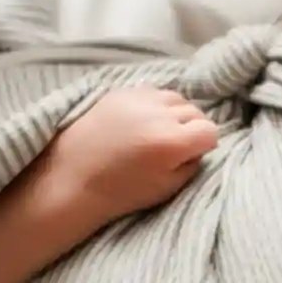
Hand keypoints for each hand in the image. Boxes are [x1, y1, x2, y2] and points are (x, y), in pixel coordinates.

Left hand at [40, 87, 218, 221]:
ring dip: (174, 113)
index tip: (190, 155)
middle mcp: (158, 115)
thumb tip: (200, 146)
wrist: (71, 178)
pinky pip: (153, 91)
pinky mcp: (120, 92)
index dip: (204, 145)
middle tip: (174, 146)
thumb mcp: (169, 187)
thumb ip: (192, 163)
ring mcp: (137, 99)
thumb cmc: (121, 191)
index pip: (210, 131)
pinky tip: (142, 120)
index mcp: (172, 142)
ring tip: (158, 130)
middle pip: (195, 111)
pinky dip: (154, 104)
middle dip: (191, 128)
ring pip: (176, 98)